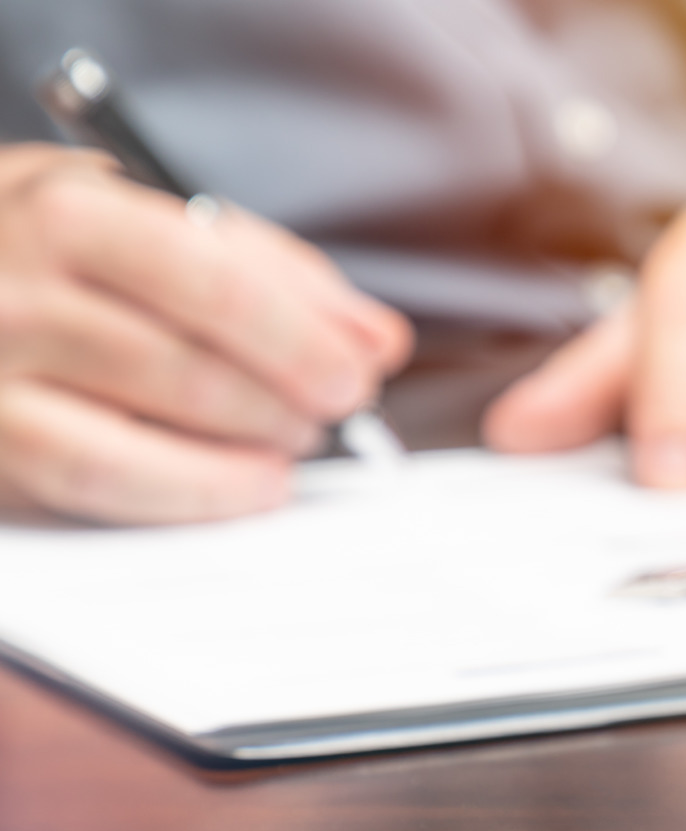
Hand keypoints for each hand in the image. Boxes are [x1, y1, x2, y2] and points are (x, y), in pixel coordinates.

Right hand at [0, 145, 410, 523]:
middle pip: (191, 362)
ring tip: (295, 442)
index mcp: (66, 209)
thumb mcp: (134, 216)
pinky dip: (195, 490)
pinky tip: (246, 485)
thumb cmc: (39, 250)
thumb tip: (372, 336)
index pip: (214, 281)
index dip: (304, 337)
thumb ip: (260, 266)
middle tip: (337, 409)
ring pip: (151, 427)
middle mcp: (15, 287)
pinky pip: (103, 479)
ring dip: (252, 445)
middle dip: (290, 397)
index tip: (362, 367)